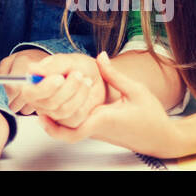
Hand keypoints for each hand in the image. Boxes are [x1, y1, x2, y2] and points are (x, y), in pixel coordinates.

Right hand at [4, 51, 106, 125]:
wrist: (95, 77)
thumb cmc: (78, 67)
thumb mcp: (67, 61)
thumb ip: (51, 66)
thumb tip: (32, 69)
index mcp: (34, 86)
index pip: (30, 93)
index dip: (45, 88)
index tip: (59, 78)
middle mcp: (41, 103)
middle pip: (49, 103)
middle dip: (67, 88)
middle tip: (78, 74)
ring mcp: (54, 115)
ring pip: (63, 111)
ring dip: (78, 94)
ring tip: (86, 80)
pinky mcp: (68, 123)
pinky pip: (75, 119)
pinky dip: (84, 102)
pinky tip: (87, 89)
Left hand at [41, 51, 185, 158]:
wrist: (161, 138)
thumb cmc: (152, 116)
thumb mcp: (136, 90)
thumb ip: (114, 75)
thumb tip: (100, 56)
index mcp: (104, 118)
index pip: (74, 128)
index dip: (55, 124)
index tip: (43, 110)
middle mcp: (97, 127)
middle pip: (64, 130)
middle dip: (48, 119)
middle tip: (35, 100)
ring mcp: (97, 132)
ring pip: (69, 130)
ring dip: (54, 118)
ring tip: (42, 99)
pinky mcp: (98, 131)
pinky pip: (76, 127)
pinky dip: (64, 119)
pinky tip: (59, 103)